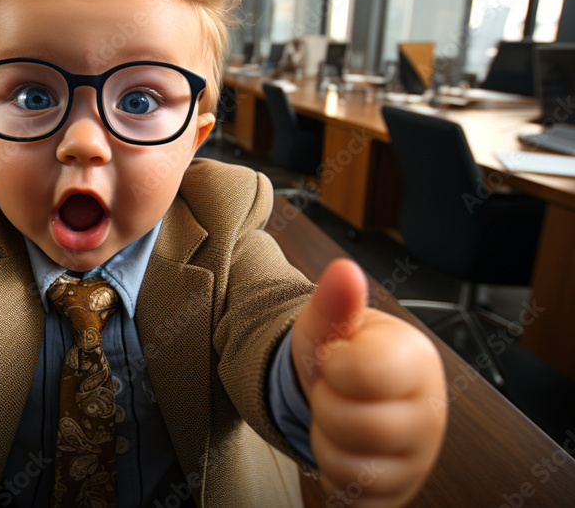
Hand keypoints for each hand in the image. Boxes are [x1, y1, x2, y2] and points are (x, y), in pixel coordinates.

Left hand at [291, 259, 446, 505]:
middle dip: (327, 405)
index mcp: (416, 360)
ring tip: (338, 417)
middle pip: (357, 426)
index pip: (367, 372)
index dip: (335, 367)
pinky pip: (354, 496)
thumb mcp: (329, 323)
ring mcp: (419, 456)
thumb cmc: (341, 354)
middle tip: (336, 391)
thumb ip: (334, 300)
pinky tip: (345, 447)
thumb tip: (344, 271)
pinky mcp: (400, 489)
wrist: (345, 392)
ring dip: (327, 440)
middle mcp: (430, 411)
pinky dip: (335, 473)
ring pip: (352, 466)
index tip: (337, 358)